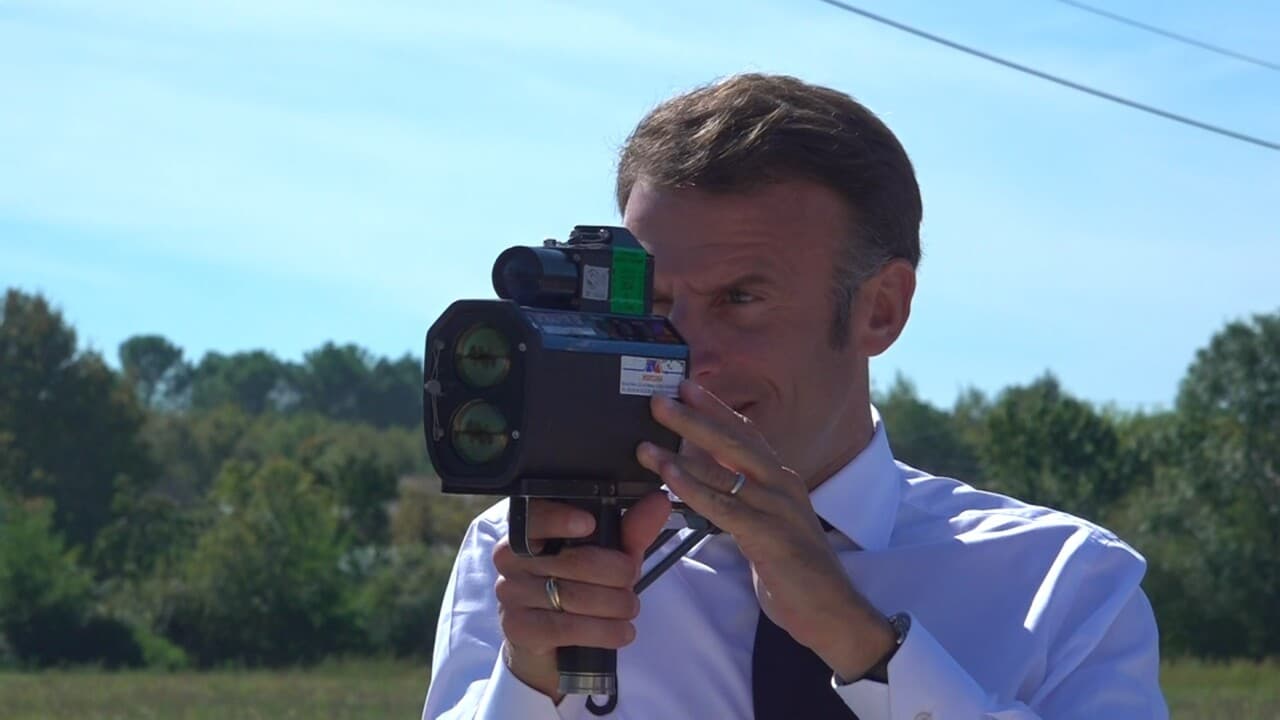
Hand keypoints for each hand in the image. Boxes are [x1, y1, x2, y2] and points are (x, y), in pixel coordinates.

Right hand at [491, 492, 670, 700]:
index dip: (561, 519)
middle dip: (617, 574)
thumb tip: (658, 502)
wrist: (551, 646)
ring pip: (574, 596)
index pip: (536, 516)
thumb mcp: (609, 558)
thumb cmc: (579, 590)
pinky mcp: (518, 628)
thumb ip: (631, 530)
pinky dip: (605, 631)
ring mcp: (511, 594)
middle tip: (632, 582)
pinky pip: (567, 628)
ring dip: (616, 606)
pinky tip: (622, 632)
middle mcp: (511, 559)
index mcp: (529, 531)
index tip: (590, 524)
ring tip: (629, 609)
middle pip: (574, 560)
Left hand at [635, 380, 894, 681]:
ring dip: (682, 451)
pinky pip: (725, 506)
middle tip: (659, 398)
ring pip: (726, 468)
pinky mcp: (770, 535)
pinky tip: (670, 478)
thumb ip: (740, 498)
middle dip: (694, 416)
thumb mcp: (765, 523)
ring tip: (648, 440)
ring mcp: (778, 507)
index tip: (687, 386)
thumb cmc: (793, 569)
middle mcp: (782, 484)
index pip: (746, 433)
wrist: (830, 610)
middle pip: (734, 440)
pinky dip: (694, 489)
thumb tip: (704, 474)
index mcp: (781, 479)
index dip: (716, 409)